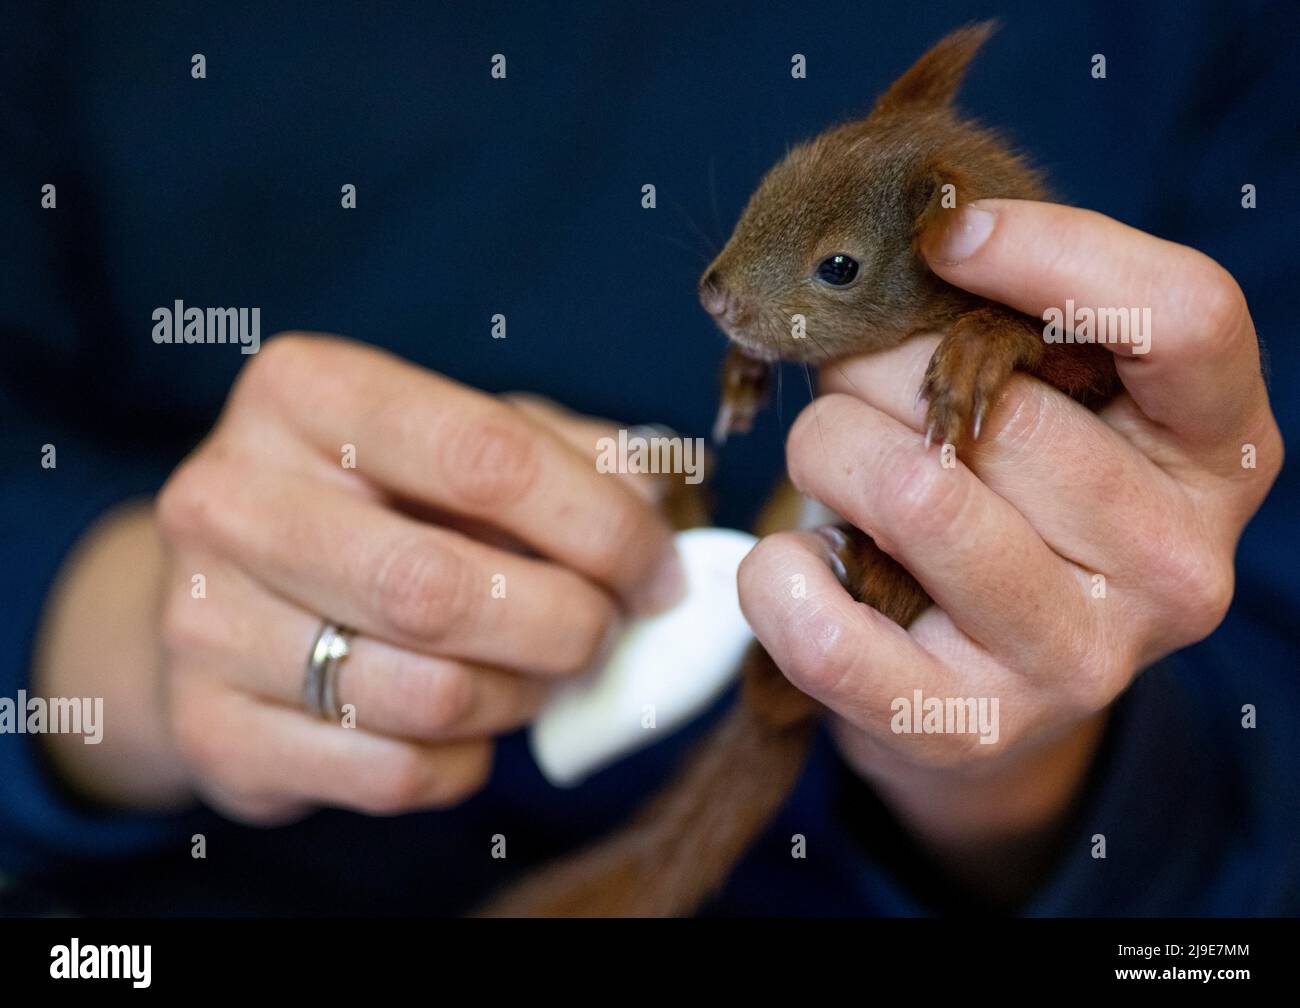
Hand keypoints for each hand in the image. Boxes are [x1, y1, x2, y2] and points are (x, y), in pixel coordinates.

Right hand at [35, 334, 683, 820]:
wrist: (231, 591)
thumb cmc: (379, 502)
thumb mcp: (471, 442)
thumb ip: (574, 455)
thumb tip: (657, 499)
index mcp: (306, 392)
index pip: (487, 458)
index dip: (602, 527)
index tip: (657, 572)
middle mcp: (230, 497)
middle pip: (440, 588)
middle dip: (565, 626)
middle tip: (604, 632)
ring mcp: (202, 620)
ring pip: (423, 695)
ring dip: (519, 698)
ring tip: (536, 673)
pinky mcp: (211, 729)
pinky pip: (389, 773)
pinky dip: (463, 762)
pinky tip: (466, 726)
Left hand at [737, 201, 1282, 895]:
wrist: (984, 685)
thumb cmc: (1010, 503)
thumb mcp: (1053, 404)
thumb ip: (1009, 329)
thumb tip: (905, 255)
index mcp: (1219, 451)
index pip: (1185, 319)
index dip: (1055, 254)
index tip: (944, 237)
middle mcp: (1175, 563)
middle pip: (1001, 411)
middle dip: (877, 373)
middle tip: (849, 386)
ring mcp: (1082, 658)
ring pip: (916, 495)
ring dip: (828, 455)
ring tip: (831, 469)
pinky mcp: (974, 729)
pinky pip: (831, 632)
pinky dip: (776, 574)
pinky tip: (795, 560)